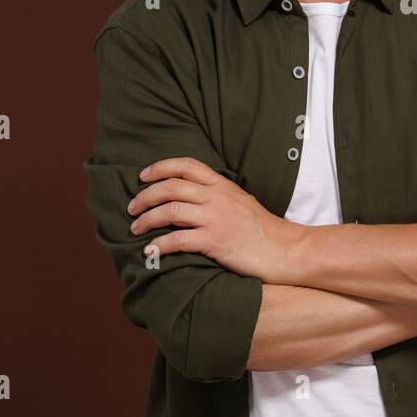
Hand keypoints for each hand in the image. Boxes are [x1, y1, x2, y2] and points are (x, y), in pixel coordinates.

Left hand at [127, 157, 297, 280]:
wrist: (284, 250)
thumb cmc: (262, 229)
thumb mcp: (241, 201)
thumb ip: (218, 195)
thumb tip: (192, 196)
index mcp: (223, 185)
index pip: (186, 165)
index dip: (160, 168)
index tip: (142, 177)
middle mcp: (217, 198)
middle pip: (171, 187)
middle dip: (144, 196)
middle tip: (131, 209)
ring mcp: (215, 219)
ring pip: (169, 211)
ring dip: (146, 220)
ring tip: (135, 229)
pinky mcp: (215, 242)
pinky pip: (178, 240)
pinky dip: (159, 245)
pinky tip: (150, 251)